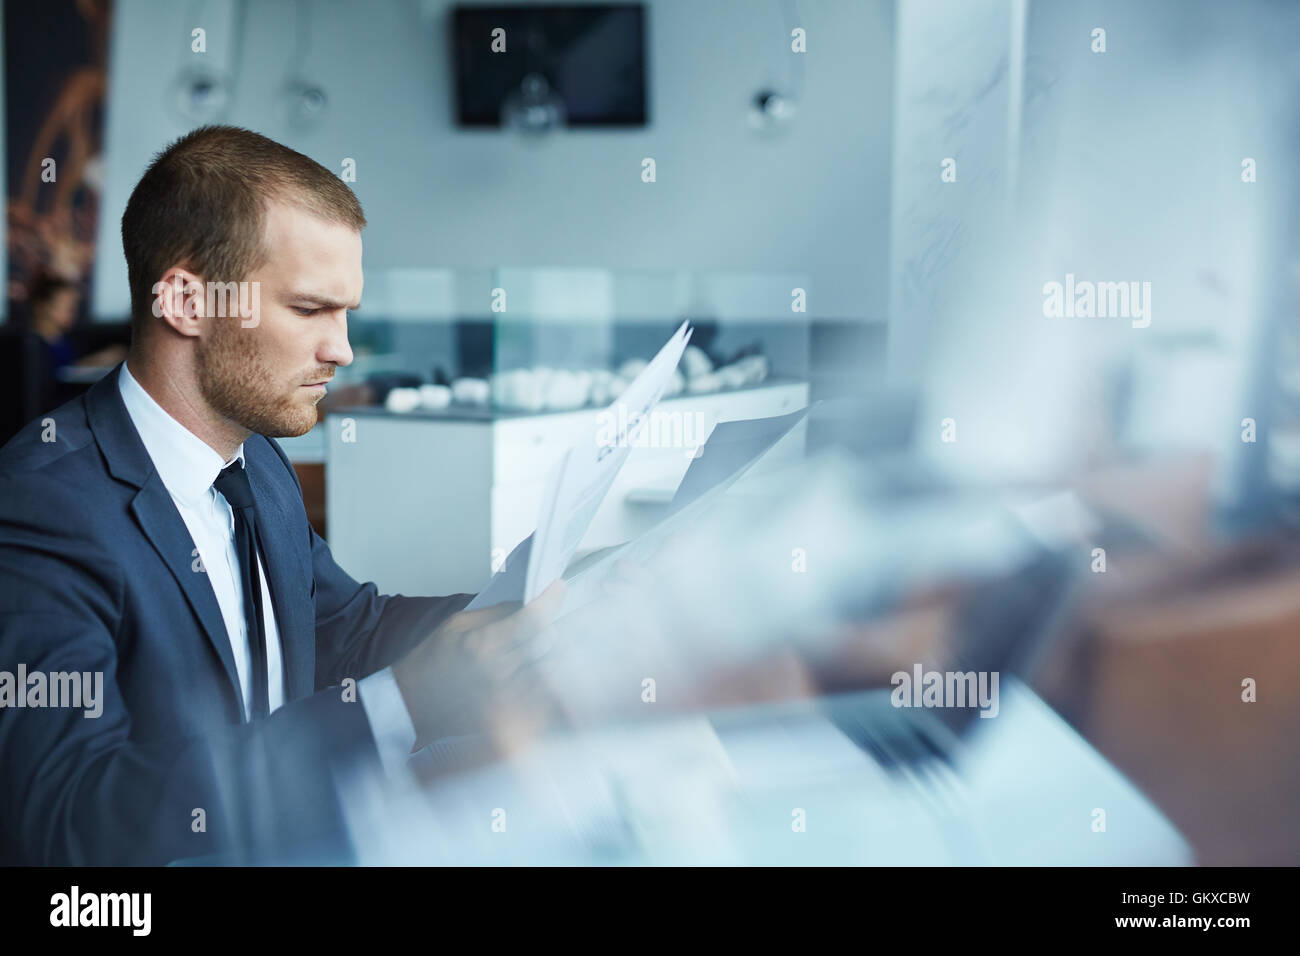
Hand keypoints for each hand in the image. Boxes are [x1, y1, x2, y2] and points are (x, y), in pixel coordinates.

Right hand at [392, 580, 566, 751]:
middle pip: (548, 640)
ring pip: (550, 666)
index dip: (550, 600)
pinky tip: (524, 676)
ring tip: (524, 654)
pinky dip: (541, 679)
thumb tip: (529, 603)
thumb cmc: (428, 665)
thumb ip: (496, 612)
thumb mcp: (456, 625)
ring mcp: (508, 699)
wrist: (410, 708)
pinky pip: (545, 693)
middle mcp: (499, 673)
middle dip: (545, 628)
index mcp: (482, 645)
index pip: (532, 618)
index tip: (557, 588)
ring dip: (544, 654)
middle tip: (534, 626)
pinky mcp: (513, 720)